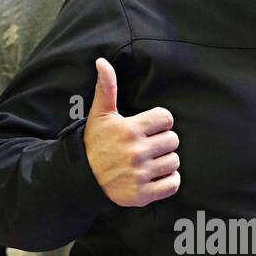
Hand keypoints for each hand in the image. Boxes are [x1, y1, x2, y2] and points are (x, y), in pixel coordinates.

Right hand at [83, 58, 180, 206]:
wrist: (81, 178)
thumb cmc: (94, 143)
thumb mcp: (99, 114)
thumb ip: (106, 87)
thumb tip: (102, 61)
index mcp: (130, 130)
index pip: (167, 118)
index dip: (160, 122)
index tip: (149, 128)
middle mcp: (136, 152)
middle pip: (173, 140)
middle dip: (163, 142)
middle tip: (149, 146)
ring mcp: (140, 174)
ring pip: (174, 161)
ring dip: (166, 161)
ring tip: (150, 161)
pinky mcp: (143, 194)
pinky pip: (173, 184)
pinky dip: (169, 181)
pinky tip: (155, 176)